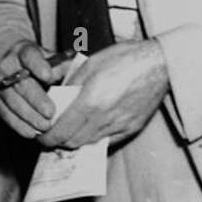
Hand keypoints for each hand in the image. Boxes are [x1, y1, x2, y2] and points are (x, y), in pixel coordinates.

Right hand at [0, 41, 61, 138]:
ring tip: (45, 126)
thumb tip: (76, 77)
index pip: (30, 56)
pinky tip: (31, 132)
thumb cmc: (35, 62)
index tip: (48, 76)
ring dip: (29, 116)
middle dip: (37, 100)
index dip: (38, 65)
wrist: (5, 63)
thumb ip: (60, 65)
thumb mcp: (47, 57)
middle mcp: (8, 66)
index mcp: (23, 51)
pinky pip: (5, 114)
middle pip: (22, 84)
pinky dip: (19, 125)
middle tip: (51, 113)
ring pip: (13, 101)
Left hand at [38, 40, 170, 149]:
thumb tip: (54, 99)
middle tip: (54, 130)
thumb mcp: (90, 63)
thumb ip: (69, 84)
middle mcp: (104, 118)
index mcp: (91, 100)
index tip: (41, 133)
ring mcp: (119, 126)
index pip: (59, 131)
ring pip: (88, 143)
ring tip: (73, 126)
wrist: (159, 62)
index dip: (45, 136)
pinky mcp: (132, 128)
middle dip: (59, 139)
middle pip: (71, 142)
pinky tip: (93, 125)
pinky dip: (95, 137)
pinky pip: (107, 141)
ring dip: (76, 138)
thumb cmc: (126, 58)